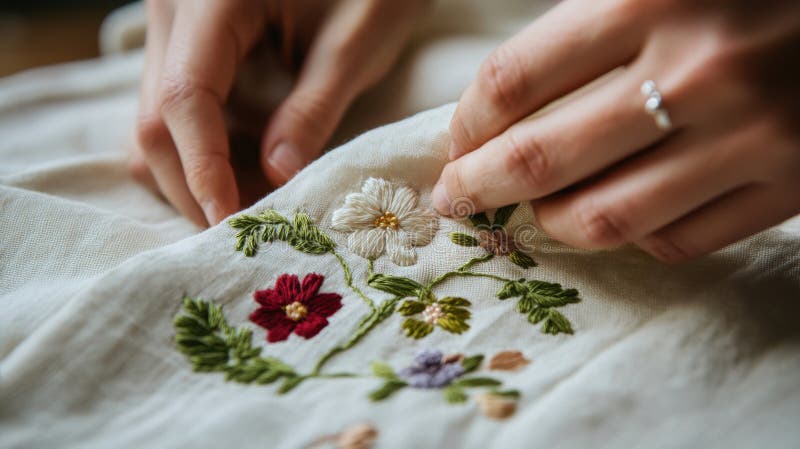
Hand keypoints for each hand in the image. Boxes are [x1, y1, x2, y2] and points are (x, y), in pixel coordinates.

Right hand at [130, 0, 427, 225]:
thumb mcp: (355, 43)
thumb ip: (313, 111)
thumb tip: (276, 179)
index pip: (184, 98)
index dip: (204, 170)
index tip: (232, 223)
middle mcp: (175, 8)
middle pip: (154, 117)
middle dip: (195, 182)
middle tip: (249, 226)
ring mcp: (175, 23)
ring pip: (155, 117)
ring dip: (196, 170)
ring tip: (257, 199)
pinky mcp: (187, 38)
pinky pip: (174, 104)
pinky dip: (204, 146)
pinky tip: (250, 166)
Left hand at [432, 0, 799, 261]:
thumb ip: (585, 24)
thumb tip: (497, 103)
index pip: (513, 79)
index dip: (466, 122)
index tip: (456, 144)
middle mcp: (701, 70)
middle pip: (544, 159)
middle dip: (479, 186)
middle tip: (455, 196)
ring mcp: (753, 136)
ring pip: (606, 217)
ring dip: (551, 222)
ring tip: (533, 211)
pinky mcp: (792, 184)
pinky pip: (679, 240)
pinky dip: (632, 236)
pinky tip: (618, 213)